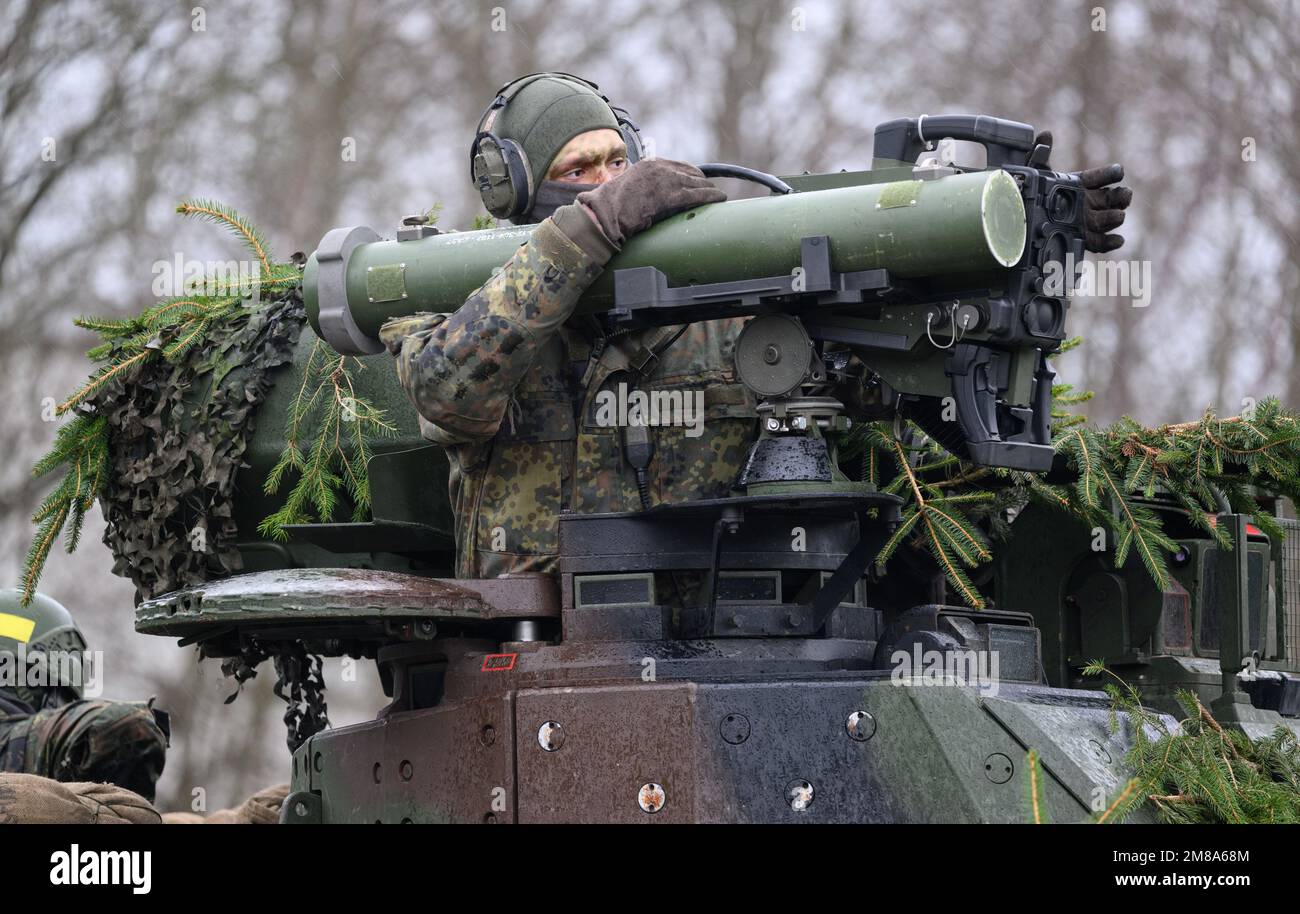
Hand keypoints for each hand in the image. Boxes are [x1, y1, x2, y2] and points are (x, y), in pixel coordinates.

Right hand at [577, 158, 725, 246]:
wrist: (603, 215)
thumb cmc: (610, 209)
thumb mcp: (628, 191)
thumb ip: (642, 190)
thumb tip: (651, 201)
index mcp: (647, 165)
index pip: (677, 166)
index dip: (691, 174)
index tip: (699, 180)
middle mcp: (657, 168)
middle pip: (689, 172)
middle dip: (702, 182)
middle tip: (711, 191)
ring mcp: (664, 180)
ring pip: (695, 183)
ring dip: (709, 190)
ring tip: (719, 196)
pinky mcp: (669, 194)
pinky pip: (695, 194)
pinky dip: (710, 196)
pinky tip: (719, 199)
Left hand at [1034, 130, 1131, 252]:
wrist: (1023, 222)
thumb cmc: (1032, 195)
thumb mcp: (1034, 176)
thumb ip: (1039, 156)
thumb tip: (1045, 135)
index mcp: (1082, 183)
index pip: (1101, 176)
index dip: (1111, 173)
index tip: (1118, 171)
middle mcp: (1090, 201)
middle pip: (1115, 197)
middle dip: (1122, 196)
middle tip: (1123, 195)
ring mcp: (1090, 221)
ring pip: (1112, 217)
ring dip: (1116, 216)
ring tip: (1117, 216)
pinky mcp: (1086, 239)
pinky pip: (1103, 242)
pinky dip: (1112, 242)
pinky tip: (1117, 240)